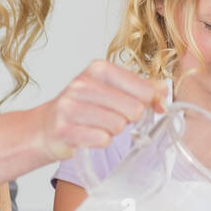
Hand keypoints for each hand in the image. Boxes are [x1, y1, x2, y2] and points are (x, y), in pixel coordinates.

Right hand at [36, 59, 165, 160]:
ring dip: (113, 131)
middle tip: (113, 117)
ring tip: (99, 125)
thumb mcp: (111, 89)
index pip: (143, 89)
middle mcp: (83, 84)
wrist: (46, 126)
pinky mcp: (65, 129)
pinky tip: (89, 135)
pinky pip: (102, 140)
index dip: (150, 103)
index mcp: (99, 69)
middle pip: (133, 109)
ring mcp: (71, 106)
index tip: (147, 108)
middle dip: (128, 119)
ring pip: (118, 126)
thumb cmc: (82, 107)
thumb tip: (164, 89)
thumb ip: (141, 87)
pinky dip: (100, 141)